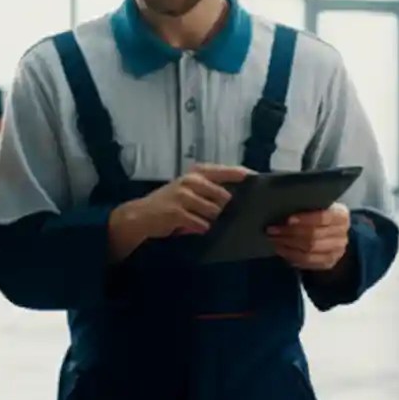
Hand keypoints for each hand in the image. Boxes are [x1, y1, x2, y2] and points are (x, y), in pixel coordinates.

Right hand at [107, 164, 251, 261]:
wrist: (141, 215)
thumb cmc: (169, 203)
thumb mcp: (189, 190)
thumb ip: (210, 190)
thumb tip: (236, 198)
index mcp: (197, 173)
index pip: (227, 171)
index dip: (243, 175)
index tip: (258, 180)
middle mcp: (192, 180)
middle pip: (224, 196)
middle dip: (229, 209)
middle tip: (233, 216)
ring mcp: (184, 196)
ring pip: (214, 211)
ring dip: (213, 221)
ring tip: (207, 223)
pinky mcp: (177, 212)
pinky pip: (201, 224)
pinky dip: (201, 228)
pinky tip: (196, 228)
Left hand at [267, 203, 350, 270]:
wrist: (333, 232)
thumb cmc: (320, 214)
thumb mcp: (319, 206)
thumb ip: (308, 206)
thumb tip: (285, 207)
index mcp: (341, 216)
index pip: (323, 217)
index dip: (305, 219)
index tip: (288, 219)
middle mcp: (342, 235)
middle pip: (314, 235)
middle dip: (290, 233)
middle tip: (272, 230)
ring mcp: (337, 251)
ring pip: (309, 250)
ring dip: (288, 245)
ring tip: (274, 239)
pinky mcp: (329, 263)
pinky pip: (308, 262)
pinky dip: (291, 256)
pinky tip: (281, 250)